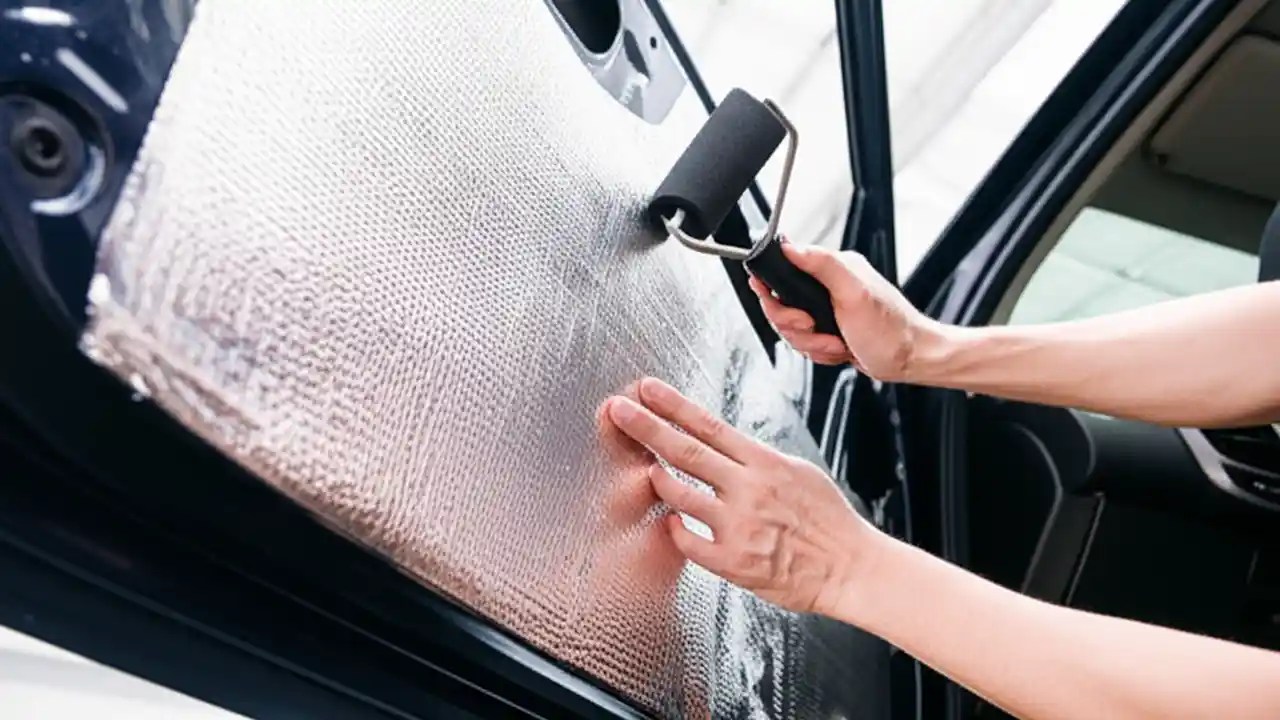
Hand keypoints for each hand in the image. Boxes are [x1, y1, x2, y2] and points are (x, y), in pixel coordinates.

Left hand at [601, 377, 881, 614]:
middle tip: (619, 410)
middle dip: (646, 426)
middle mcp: (749, 489)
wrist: (851, 568)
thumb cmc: (828, 523)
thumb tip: (724, 446)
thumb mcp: (798, 472)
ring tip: (645, 471)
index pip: (709, 425)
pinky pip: (685, 539)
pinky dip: (674, 528)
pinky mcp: (731, 561)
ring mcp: (738, 525)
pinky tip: (673, 522)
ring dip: (657, 479)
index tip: (647, 389)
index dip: (673, 405)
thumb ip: (757, 460)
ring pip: (679, 493)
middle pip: (686, 450)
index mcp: (766, 463)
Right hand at [749, 243, 938, 381]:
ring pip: (791, 328)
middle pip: (781, 305)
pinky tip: (838, 348)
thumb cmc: (890, 330)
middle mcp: (828, 285)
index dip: (773, 291)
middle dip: (795, 325)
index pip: (783, 269)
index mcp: (834, 268)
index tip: (783, 305)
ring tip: (834, 341)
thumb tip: (790, 246)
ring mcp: (828, 309)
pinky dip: (818, 351)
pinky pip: (804, 342)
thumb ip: (822, 265)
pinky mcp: (828, 329)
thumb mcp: (854, 293)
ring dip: (810, 342)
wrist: (909, 360)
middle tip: (814, 326)